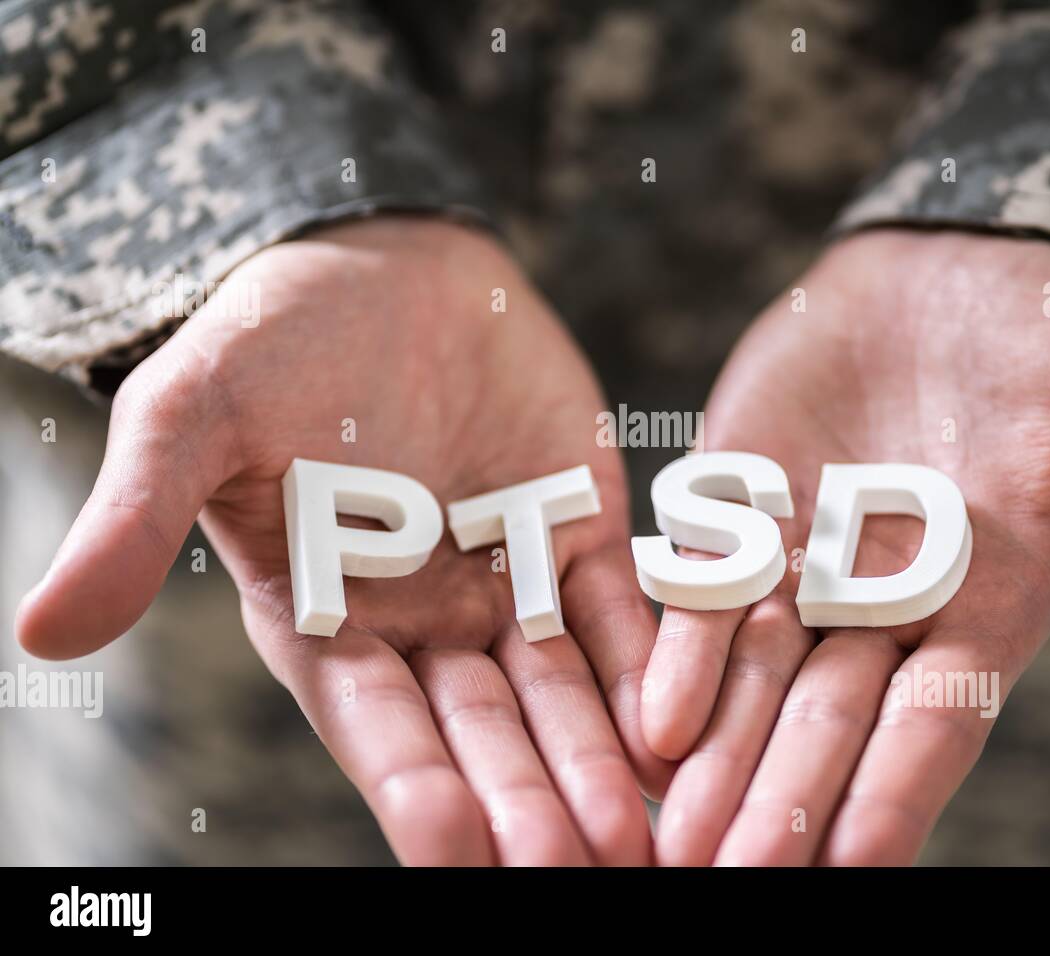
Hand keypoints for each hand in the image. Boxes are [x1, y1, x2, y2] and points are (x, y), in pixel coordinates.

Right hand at [16, 217, 670, 864]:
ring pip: (559, 694)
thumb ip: (136, 517)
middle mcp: (422, 626)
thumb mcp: (196, 413)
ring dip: (598, 761)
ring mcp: (508, 585)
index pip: (376, 728)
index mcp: (325, 620)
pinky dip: (654, 664)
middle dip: (528, 803)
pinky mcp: (581, 534)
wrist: (390, 263)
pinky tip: (684, 723)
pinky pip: (621, 612)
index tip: (459, 853)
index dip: (416, 792)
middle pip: (482, 735)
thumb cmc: (278, 333)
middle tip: (579, 868)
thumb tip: (40, 628)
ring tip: (638, 832)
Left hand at [642, 229, 1049, 864]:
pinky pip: (704, 590)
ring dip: (719, 757)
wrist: (950, 265)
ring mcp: (808, 557)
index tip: (850, 868)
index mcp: (987, 599)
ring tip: (675, 837)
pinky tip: (651, 723)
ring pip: (757, 676)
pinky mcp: (743, 505)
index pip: (939, 719)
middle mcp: (887, 601)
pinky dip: (679, 653)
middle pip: (832, 721)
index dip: (897, 792)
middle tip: (734, 880)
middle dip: (786, 800)